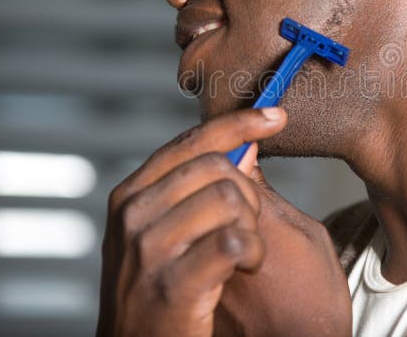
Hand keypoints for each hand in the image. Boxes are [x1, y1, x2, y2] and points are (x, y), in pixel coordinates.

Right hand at [96, 107, 351, 335]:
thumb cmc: (158, 289)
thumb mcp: (163, 232)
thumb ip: (196, 188)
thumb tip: (244, 147)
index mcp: (132, 195)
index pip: (191, 142)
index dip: (239, 124)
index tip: (275, 116)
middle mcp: (134, 215)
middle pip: (216, 167)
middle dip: (247, 191)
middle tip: (248, 223)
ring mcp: (149, 249)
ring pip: (228, 197)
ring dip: (251, 223)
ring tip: (244, 249)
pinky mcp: (174, 283)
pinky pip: (235, 239)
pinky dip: (252, 250)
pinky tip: (246, 265)